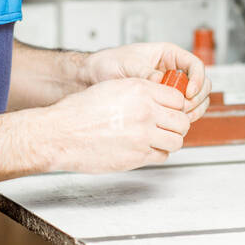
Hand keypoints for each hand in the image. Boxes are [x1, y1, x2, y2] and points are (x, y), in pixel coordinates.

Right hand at [44, 78, 190, 173]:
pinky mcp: (137, 156)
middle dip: (176, 125)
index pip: (178, 98)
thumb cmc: (80, 111)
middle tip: (167, 127)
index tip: (170, 110)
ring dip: (169, 141)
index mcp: (140, 90)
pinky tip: (145, 149)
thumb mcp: (112, 88)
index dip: (175, 106)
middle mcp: (145, 111)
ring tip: (157, 139)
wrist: (62, 133)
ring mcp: (143, 135)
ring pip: (176, 141)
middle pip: (182, 121)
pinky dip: (158, 154)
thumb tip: (156, 99)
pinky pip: (162, 156)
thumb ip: (139, 92)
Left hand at [82, 42, 211, 121]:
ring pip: (194, 99)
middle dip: (197, 98)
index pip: (195, 64)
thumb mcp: (127, 64)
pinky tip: (172, 121)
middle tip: (185, 108)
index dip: (197, 79)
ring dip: (192, 110)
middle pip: (200, 84)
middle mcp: (171, 70)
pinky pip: (180, 110)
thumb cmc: (108, 63)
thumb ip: (144, 72)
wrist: (92, 77)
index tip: (189, 92)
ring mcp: (168, 87)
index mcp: (167, 55)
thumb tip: (159, 80)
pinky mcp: (162, 102)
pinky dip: (181, 117)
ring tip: (180, 117)